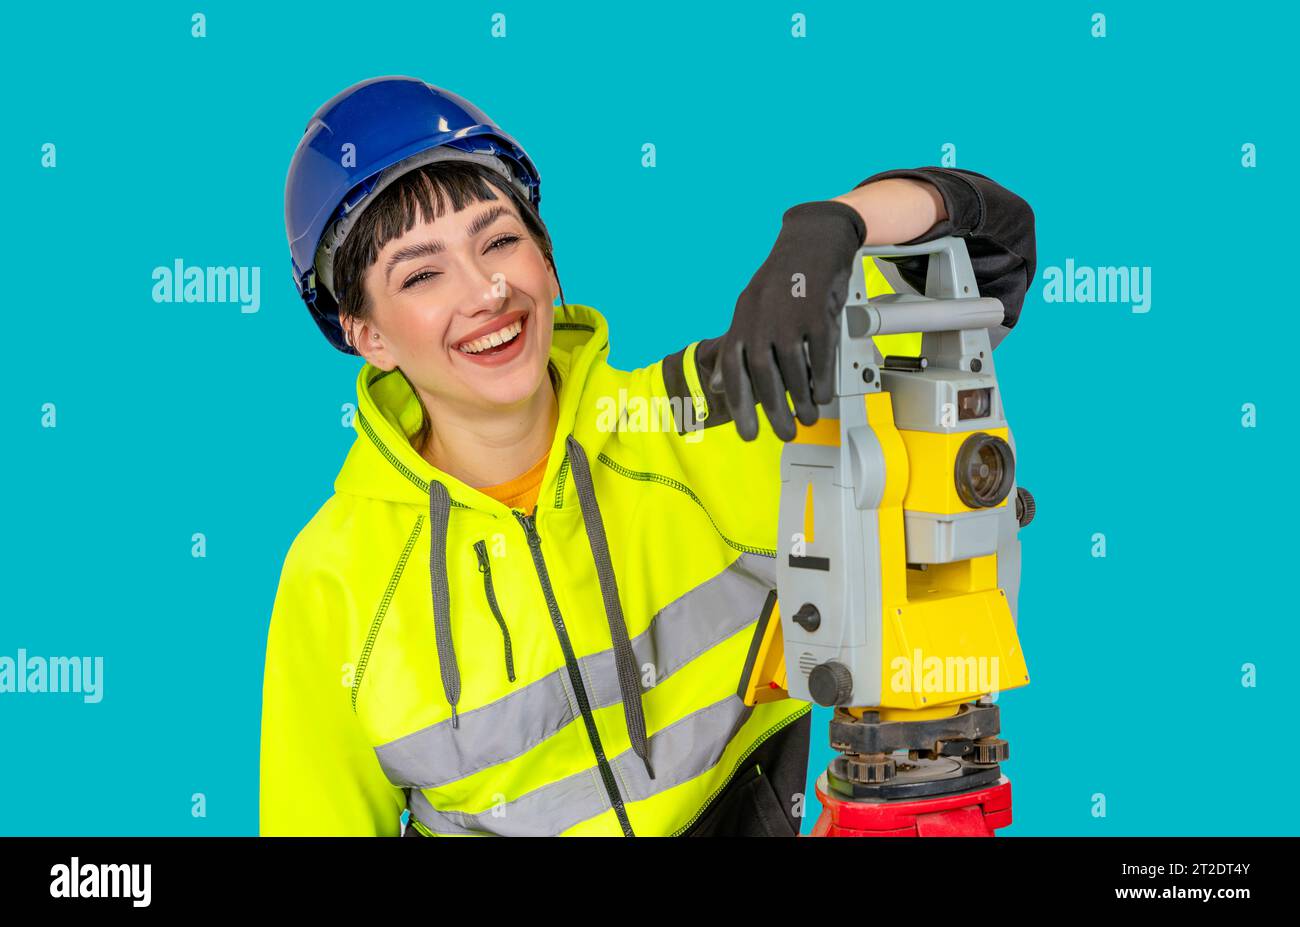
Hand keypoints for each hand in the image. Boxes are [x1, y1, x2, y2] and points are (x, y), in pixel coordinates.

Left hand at [712, 200, 864, 440]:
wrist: (813, 243)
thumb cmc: (783, 281)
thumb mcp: (750, 312)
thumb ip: (735, 349)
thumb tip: (719, 385)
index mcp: (742, 321)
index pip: (733, 368)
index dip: (739, 404)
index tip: (748, 433)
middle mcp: (761, 318)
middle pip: (764, 373)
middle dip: (774, 409)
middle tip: (785, 434)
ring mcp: (789, 314)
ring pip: (794, 366)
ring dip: (801, 399)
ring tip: (809, 418)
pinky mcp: (817, 311)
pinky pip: (821, 353)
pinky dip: (822, 378)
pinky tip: (823, 395)